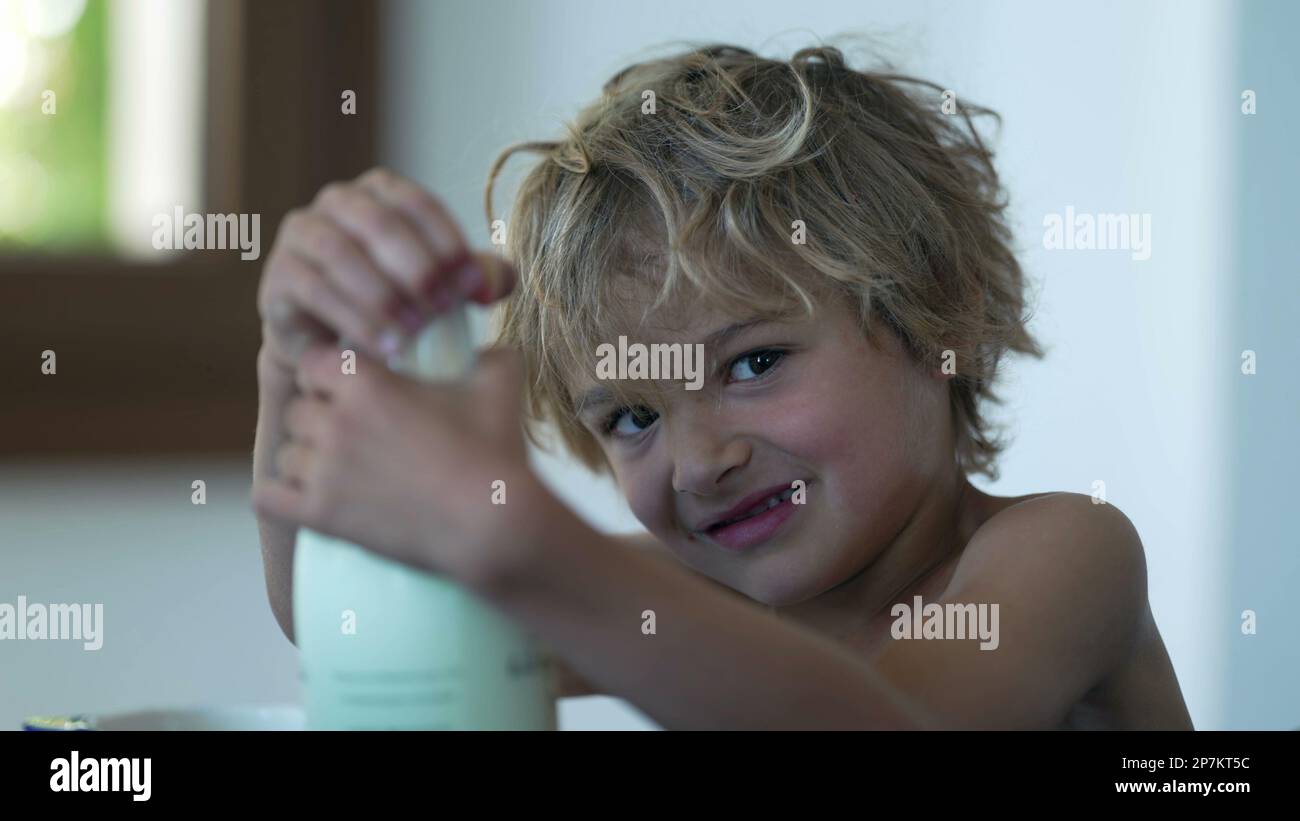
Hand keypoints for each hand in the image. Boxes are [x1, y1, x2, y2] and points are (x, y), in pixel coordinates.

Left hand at [251, 341, 547, 588]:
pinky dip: (279, 497)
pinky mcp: (322, 515)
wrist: (491, 523)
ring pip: (285, 455)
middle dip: (319, 420)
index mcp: (366, 382)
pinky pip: (266, 498)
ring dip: (306, 461)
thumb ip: (487, 352)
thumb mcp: (498, 384)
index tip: (350, 389)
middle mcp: (335, 422)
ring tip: (337, 472)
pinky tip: (302, 498)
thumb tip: (488, 345)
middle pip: (296, 410)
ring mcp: (324, 471)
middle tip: (350, 435)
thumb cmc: (496, 450)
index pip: (312, 362)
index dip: (329, 374)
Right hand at [256, 166, 512, 372]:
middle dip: (417, 269)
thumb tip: (496, 284)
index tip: (475, 291)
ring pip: (341, 254)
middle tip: (444, 312)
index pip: (419, 204)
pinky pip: (313, 290)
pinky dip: (352, 319)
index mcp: (382, 191)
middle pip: (379, 224)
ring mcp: (302, 233)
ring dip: (383, 296)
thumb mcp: (444, 287)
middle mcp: (337, 201)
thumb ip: (476, 277)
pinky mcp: (279, 274)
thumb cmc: (401, 304)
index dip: (450, 245)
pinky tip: (382, 348)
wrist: (340, 344)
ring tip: (415, 336)